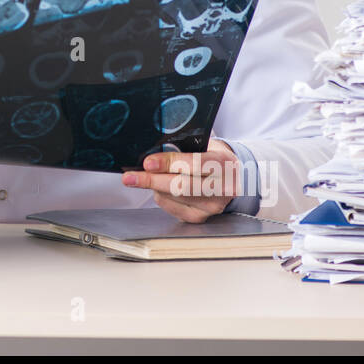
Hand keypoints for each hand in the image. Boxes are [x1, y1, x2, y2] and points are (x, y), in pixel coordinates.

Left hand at [120, 137, 240, 222]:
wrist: (233, 177)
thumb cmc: (212, 157)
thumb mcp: (204, 145)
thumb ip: (183, 148)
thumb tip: (152, 153)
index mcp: (224, 163)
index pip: (194, 164)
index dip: (168, 163)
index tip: (147, 163)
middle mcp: (223, 188)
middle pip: (182, 186)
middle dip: (151, 180)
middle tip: (130, 177)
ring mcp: (213, 206)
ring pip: (174, 198)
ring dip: (154, 187)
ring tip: (145, 177)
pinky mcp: (202, 217)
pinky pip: (173, 209)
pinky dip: (161, 198)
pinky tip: (159, 189)